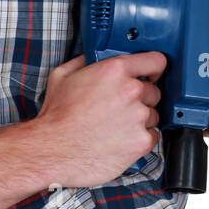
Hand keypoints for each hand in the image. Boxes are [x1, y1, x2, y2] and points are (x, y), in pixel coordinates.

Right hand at [35, 51, 165, 187]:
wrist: (53, 150)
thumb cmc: (56, 118)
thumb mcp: (62, 76)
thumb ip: (83, 62)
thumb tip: (91, 58)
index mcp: (115, 71)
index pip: (155, 61)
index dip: (153, 69)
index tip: (151, 75)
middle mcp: (131, 91)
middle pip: (154, 91)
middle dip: (140, 98)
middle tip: (119, 108)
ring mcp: (139, 117)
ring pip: (153, 115)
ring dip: (139, 120)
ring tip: (116, 126)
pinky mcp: (142, 141)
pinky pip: (152, 136)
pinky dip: (140, 139)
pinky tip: (120, 139)